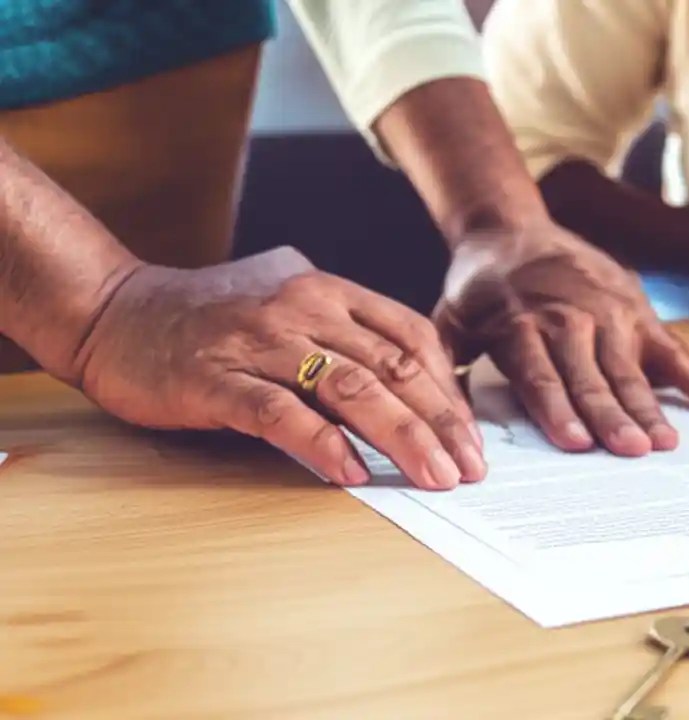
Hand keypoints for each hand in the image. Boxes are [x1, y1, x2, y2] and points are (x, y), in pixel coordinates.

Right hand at [73, 247, 482, 489]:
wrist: (113, 310)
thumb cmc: (211, 318)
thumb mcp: (290, 305)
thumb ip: (344, 333)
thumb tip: (411, 383)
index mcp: (328, 292)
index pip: (411, 339)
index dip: (450, 391)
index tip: (473, 436)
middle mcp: (302, 309)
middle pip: (393, 368)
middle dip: (442, 423)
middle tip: (472, 468)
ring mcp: (259, 342)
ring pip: (350, 389)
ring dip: (402, 437)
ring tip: (435, 477)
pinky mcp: (216, 378)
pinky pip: (280, 413)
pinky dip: (321, 444)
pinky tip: (352, 474)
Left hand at [434, 223, 688, 455]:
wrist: (514, 229)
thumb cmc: (480, 288)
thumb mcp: (450, 320)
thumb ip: (447, 367)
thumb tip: (445, 424)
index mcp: (519, 325)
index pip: (541, 375)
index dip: (558, 409)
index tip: (575, 442)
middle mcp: (567, 318)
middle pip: (591, 376)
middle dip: (611, 415)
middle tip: (631, 451)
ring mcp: (607, 312)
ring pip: (629, 367)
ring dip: (649, 406)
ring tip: (667, 442)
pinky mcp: (636, 308)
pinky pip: (668, 345)